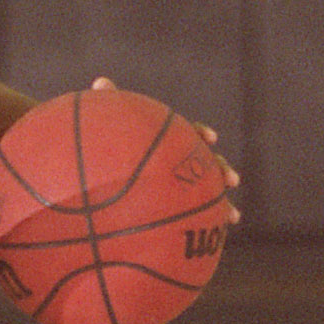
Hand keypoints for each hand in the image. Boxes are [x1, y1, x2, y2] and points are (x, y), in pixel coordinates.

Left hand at [91, 76, 239, 222]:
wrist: (90, 182)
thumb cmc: (95, 149)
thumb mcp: (101, 128)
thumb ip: (105, 106)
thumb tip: (100, 80)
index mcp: (164, 140)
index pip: (187, 133)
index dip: (199, 134)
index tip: (209, 138)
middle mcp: (174, 163)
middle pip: (205, 163)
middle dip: (220, 171)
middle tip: (232, 180)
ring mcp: (173, 186)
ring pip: (203, 194)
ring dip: (220, 204)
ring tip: (232, 217)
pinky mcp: (167, 209)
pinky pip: (187, 219)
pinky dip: (199, 229)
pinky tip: (210, 243)